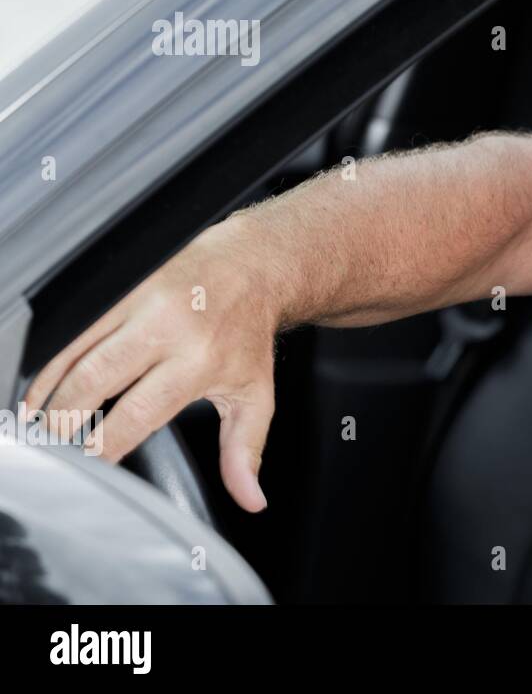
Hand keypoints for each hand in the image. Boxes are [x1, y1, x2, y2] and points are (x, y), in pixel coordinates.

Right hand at [23, 215, 280, 511]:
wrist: (252, 267)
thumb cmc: (249, 335)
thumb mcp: (257, 394)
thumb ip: (246, 449)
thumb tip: (251, 499)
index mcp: (200, 360)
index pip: (137, 414)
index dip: (104, 447)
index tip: (90, 471)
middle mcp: (167, 328)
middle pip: (94, 381)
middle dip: (65, 422)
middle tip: (53, 452)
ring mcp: (140, 304)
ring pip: (76, 355)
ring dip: (51, 395)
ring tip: (41, 428)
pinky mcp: (122, 291)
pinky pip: (76, 332)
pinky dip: (53, 365)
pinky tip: (43, 393)